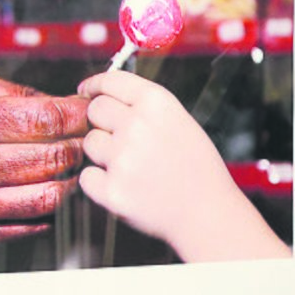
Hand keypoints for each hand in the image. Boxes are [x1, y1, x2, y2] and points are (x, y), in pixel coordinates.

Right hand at [0, 69, 88, 245]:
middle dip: (79, 144)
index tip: (88, 110)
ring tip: (70, 164)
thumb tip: (58, 103)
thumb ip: (9, 93)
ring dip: (69, 180)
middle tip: (88, 136)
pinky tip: (44, 188)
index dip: (76, 114)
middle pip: (51, 159)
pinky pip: (27, 225)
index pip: (42, 120)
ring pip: (47, 197)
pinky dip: (46, 208)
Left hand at [76, 69, 289, 262]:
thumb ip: (144, 107)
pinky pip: (87, 177)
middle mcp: (137, 125)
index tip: (86, 91)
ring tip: (131, 167)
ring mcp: (122, 159)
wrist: (209, 214)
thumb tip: (103, 96)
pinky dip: (99, 183)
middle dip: (100, 122)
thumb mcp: (181, 121)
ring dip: (103, 153)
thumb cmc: (197, 169)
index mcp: (157, 103)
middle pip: (94, 110)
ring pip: (89, 143)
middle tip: (119, 139)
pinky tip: (124, 186)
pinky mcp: (112, 190)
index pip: (111, 80)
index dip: (94, 85)